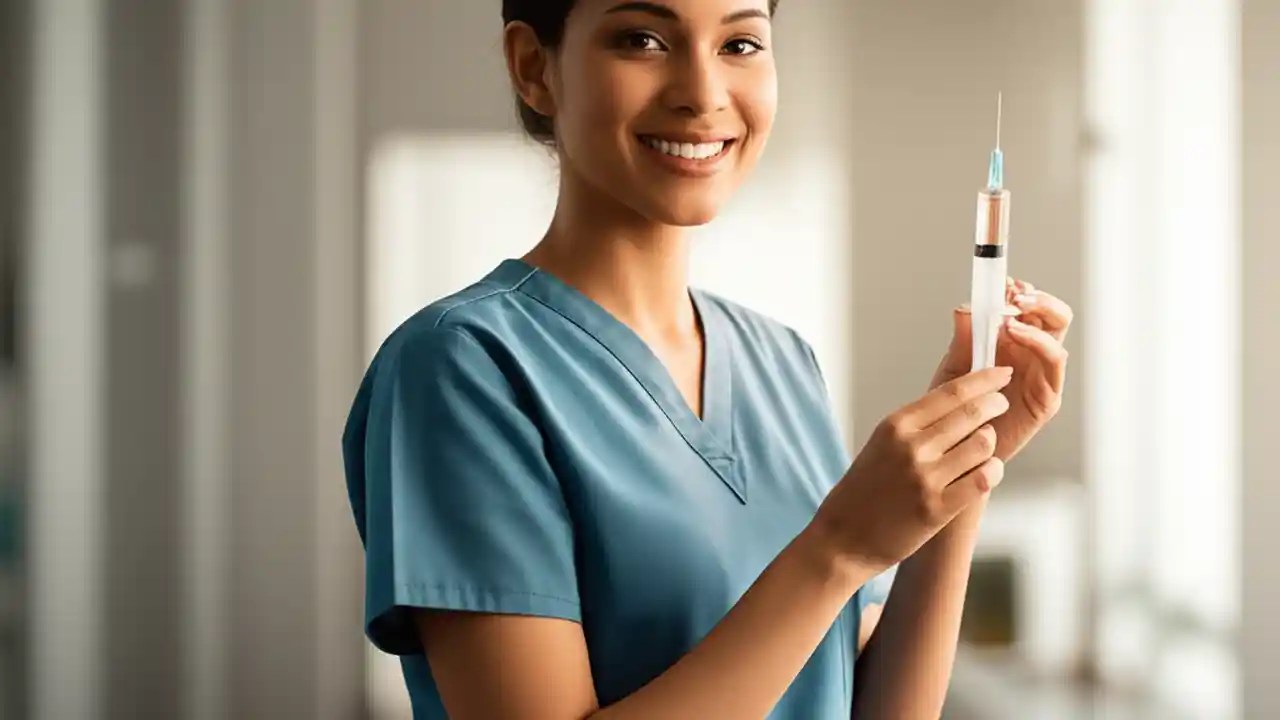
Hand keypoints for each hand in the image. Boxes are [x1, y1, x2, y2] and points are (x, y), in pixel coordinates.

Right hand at [812, 368, 1012, 571]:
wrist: (843, 538)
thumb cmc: (865, 490)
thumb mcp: (882, 443)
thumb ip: (918, 423)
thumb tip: (961, 399)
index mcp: (896, 425)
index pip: (952, 391)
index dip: (984, 379)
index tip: (1001, 373)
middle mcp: (911, 446)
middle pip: (972, 413)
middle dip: (995, 403)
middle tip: (1002, 403)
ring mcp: (926, 478)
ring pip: (983, 444)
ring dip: (990, 442)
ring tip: (983, 447)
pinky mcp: (938, 508)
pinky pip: (983, 479)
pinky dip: (992, 471)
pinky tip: (987, 471)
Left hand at [931, 278, 1072, 461]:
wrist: (952, 453)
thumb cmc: (952, 413)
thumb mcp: (952, 369)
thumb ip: (962, 339)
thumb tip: (965, 306)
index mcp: (1008, 343)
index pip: (1025, 308)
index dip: (1019, 291)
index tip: (1002, 281)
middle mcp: (1029, 355)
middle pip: (1050, 314)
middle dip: (1036, 297)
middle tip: (1014, 291)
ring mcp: (1040, 374)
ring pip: (1057, 332)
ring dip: (1039, 313)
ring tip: (1011, 312)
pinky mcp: (1046, 397)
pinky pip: (1054, 362)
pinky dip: (1038, 341)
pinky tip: (1015, 333)